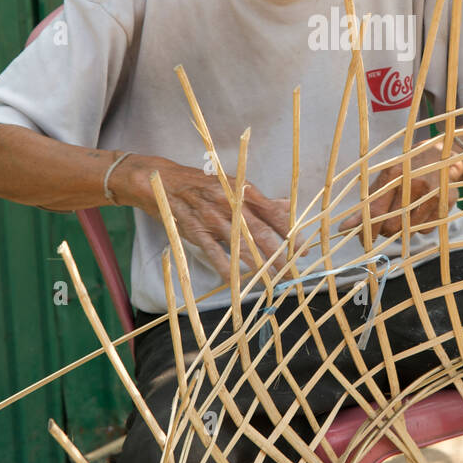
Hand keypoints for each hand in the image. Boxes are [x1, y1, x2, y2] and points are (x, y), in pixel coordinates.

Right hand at [118, 156, 289, 279]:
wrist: (158, 180)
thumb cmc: (200, 183)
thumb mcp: (231, 185)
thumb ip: (258, 199)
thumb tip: (287, 206)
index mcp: (241, 189)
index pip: (272, 211)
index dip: (289, 231)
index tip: (304, 247)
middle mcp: (229, 202)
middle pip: (259, 232)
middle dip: (279, 253)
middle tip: (293, 270)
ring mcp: (210, 217)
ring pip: (239, 244)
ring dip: (258, 264)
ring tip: (273, 280)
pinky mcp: (193, 230)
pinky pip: (213, 252)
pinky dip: (225, 268)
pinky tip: (236, 282)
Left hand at [338, 139, 462, 241]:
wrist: (442, 155)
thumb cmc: (406, 170)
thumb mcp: (385, 181)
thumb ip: (366, 206)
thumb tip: (344, 229)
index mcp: (394, 174)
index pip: (376, 212)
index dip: (368, 232)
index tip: (365, 241)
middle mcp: (414, 183)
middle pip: (392, 227)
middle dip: (387, 232)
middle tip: (388, 225)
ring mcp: (432, 193)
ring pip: (410, 231)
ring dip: (404, 230)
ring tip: (406, 214)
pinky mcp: (446, 203)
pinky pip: (427, 230)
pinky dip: (421, 227)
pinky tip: (422, 211)